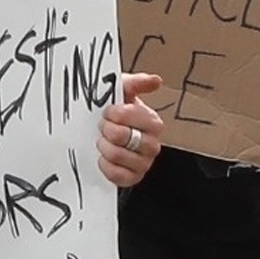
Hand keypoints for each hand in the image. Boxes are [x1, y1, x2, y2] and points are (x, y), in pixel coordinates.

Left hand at [98, 72, 164, 186]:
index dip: (112, 112)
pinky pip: (117, 175)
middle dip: (106, 130)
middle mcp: (152, 143)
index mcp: (152, 121)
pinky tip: (104, 158)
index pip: (128, 114)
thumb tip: (156, 80)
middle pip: (121, 136)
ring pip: (117, 155)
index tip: (107, 111)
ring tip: (103, 142)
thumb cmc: (115, 113)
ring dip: (104, 147)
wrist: (106, 136)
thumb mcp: (122, 93)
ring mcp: (144, 163)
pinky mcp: (134, 178)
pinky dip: (105, 166)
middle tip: (103, 127)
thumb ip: (136, 83)